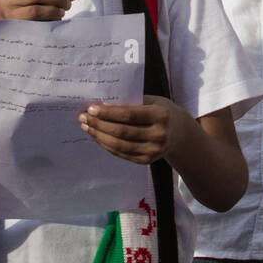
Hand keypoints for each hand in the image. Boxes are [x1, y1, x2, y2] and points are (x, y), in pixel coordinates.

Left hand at [78, 96, 192, 164]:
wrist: (179, 133)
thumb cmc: (161, 111)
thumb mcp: (152, 101)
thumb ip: (131, 102)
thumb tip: (101, 104)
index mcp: (160, 115)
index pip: (128, 115)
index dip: (108, 113)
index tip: (91, 108)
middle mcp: (158, 135)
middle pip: (121, 131)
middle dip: (98, 124)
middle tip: (83, 117)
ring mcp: (153, 151)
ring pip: (118, 145)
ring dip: (98, 136)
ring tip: (86, 127)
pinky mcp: (146, 161)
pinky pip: (121, 153)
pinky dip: (106, 145)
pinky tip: (96, 136)